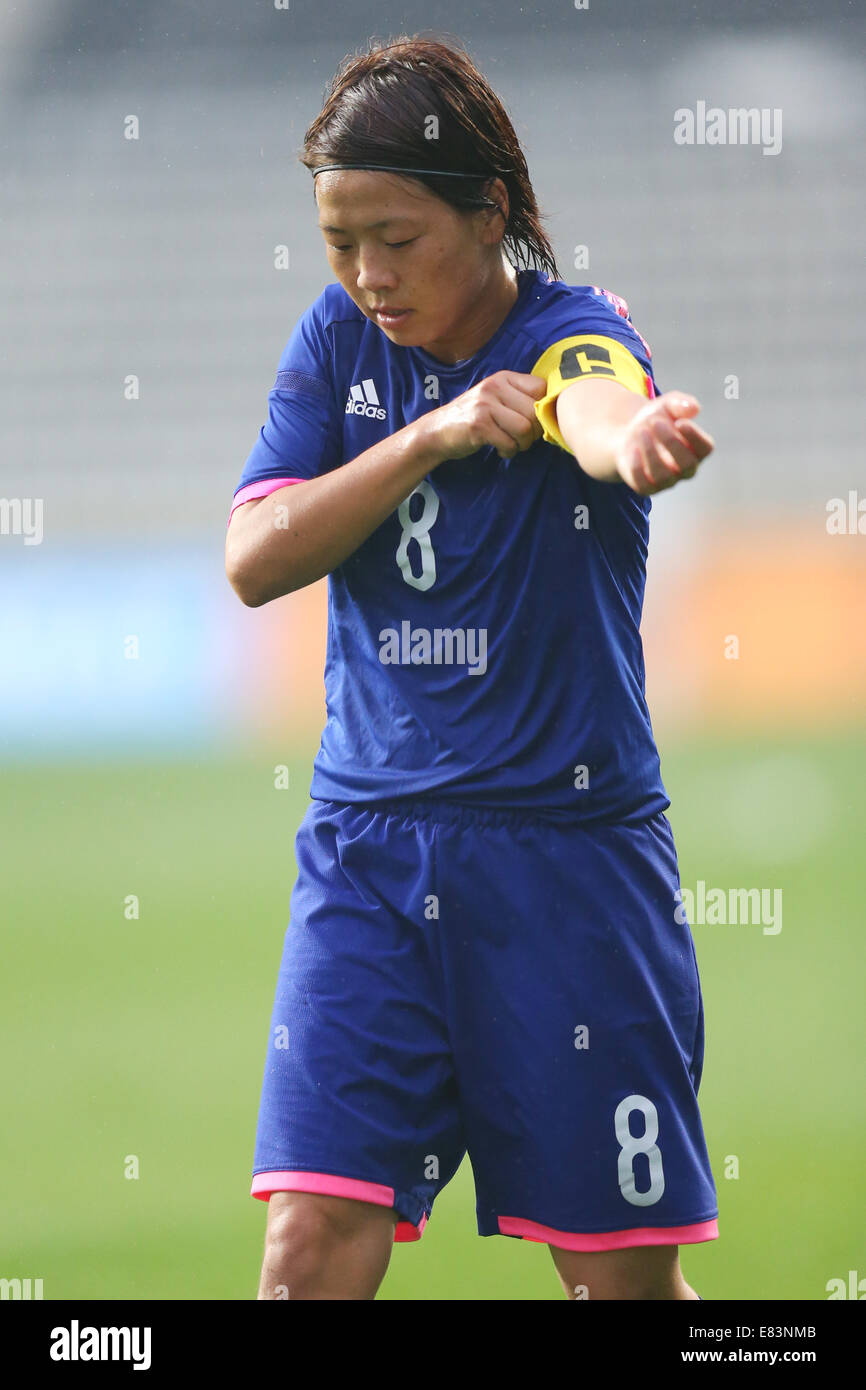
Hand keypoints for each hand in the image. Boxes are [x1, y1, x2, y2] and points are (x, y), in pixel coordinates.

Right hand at [420, 370, 546, 462]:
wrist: (437, 431)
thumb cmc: (474, 418)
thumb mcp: (496, 399)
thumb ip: (520, 398)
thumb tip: (554, 411)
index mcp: (504, 377)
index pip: (541, 387)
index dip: (543, 408)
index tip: (534, 422)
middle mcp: (495, 386)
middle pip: (534, 411)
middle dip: (534, 432)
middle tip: (522, 440)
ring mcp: (485, 405)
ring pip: (525, 428)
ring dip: (522, 444)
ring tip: (512, 445)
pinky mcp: (479, 425)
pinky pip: (509, 443)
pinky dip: (509, 452)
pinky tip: (501, 450)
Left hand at [614, 392, 713, 495]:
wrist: (627, 435)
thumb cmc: (654, 421)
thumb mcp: (666, 405)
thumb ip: (681, 403)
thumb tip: (694, 408)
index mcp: (696, 449)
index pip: (705, 448)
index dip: (695, 436)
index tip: (680, 422)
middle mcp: (685, 469)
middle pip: (687, 463)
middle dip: (671, 442)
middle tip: (656, 422)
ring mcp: (666, 481)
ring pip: (664, 476)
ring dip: (652, 452)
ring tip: (641, 431)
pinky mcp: (646, 488)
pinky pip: (644, 486)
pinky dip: (638, 468)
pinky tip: (632, 449)